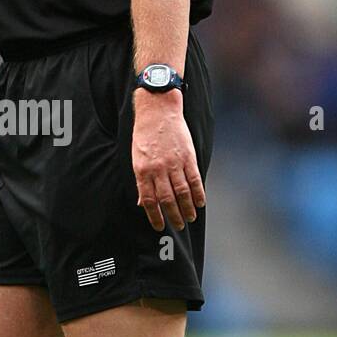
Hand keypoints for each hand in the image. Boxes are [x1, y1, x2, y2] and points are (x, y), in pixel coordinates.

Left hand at [132, 94, 204, 231]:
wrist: (158, 110)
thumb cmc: (144, 135)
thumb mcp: (136, 158)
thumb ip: (141, 181)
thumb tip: (143, 203)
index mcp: (143, 170)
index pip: (149, 200)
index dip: (155, 216)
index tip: (159, 226)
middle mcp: (158, 169)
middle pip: (167, 199)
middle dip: (173, 216)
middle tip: (178, 226)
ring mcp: (174, 163)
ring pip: (182, 192)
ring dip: (187, 208)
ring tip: (190, 218)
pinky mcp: (188, 156)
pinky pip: (194, 179)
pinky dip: (198, 193)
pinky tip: (200, 203)